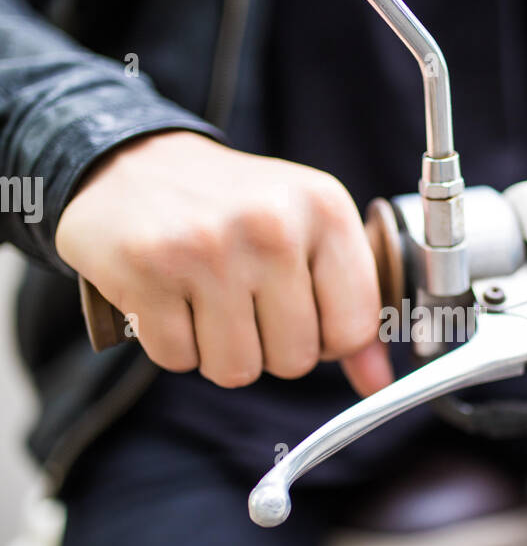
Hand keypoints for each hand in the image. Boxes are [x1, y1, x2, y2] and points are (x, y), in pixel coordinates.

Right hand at [55, 131, 392, 396]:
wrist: (129, 164)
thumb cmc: (228, 206)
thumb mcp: (305, 233)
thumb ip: (347, 307)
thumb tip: (378, 382)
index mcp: (324, 208)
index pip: (354, 328)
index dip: (326, 340)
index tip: (302, 313)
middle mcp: (271, 223)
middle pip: (294, 359)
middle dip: (267, 346)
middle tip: (242, 300)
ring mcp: (207, 247)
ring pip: (236, 369)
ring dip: (217, 350)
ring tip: (204, 300)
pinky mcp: (147, 270)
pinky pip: (177, 359)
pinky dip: (171, 342)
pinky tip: (168, 298)